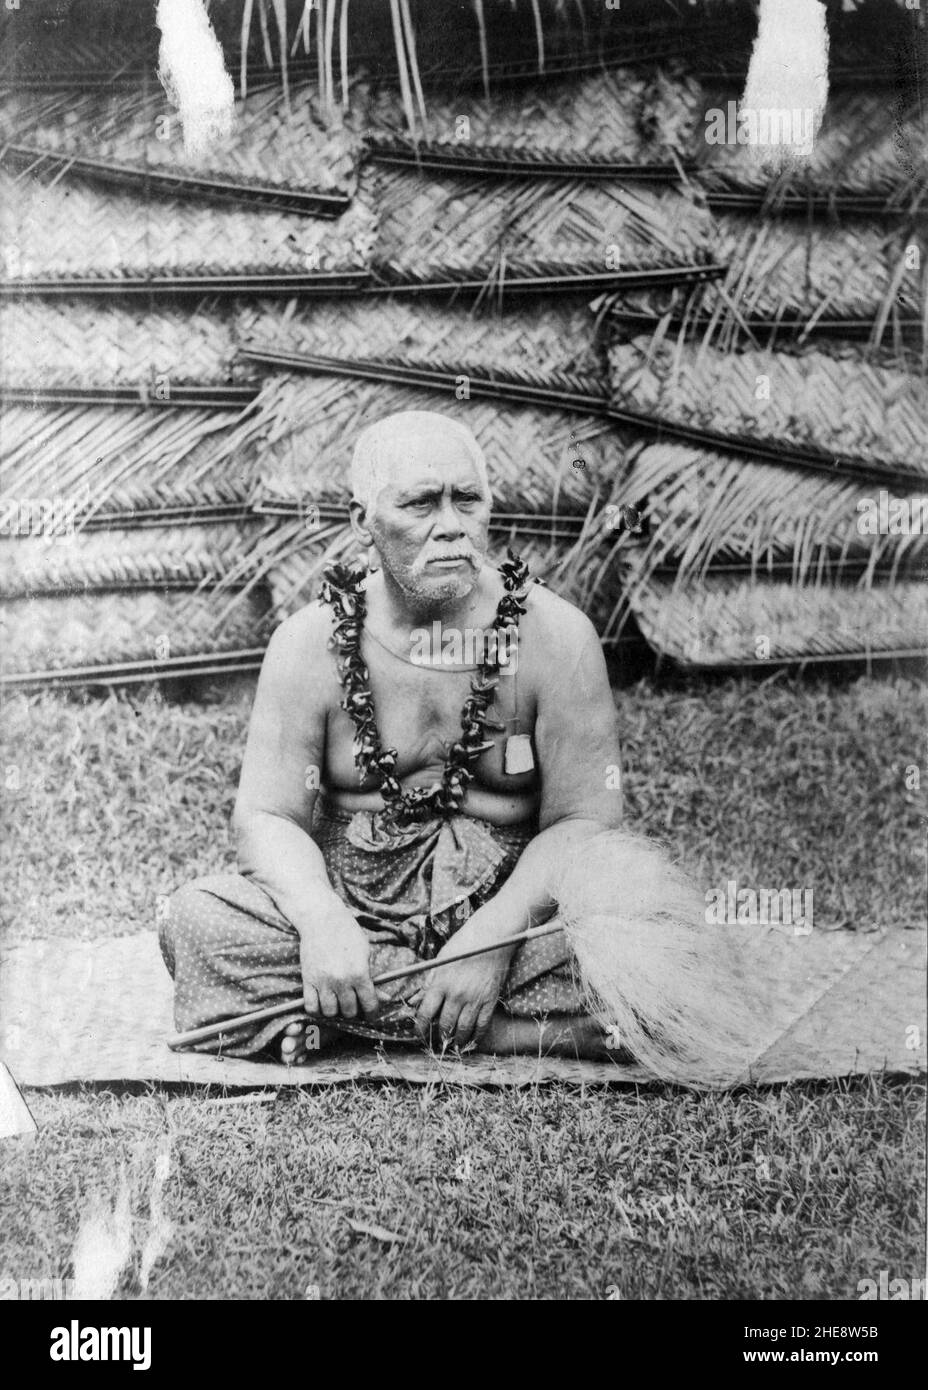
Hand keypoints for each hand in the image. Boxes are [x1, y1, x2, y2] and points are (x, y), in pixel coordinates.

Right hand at [299, 901, 377, 1021]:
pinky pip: (311, 1007)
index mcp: (359, 973)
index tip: (370, 1013)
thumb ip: (371, 978)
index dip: (371, 1013)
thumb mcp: (365, 953)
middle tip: (352, 1003)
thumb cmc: (348, 934)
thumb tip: (383, 998)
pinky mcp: (308, 980)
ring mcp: (323, 981)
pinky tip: (322, 1003)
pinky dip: (317, 1010)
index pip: (369, 1005)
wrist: (323, 919)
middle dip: (353, 1010)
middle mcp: (341, 981)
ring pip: (330, 1013)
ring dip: (335, 1011)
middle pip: (349, 1011)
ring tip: (337, 1002)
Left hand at [412, 909, 516, 1048]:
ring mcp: (474, 999)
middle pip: (444, 1025)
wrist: (492, 937)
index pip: (425, 1013)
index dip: (420, 1028)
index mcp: (441, 982)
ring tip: (453, 1045)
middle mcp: (456, 994)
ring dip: (456, 1041)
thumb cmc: (463, 945)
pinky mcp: (490, 1000)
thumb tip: (417, 1000)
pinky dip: (476, 1036)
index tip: (419, 1034)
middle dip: (438, 1037)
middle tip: (437, 1042)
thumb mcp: (440, 959)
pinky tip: (471, 1040)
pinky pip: (482, 1025)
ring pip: (462, 1029)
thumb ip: (429, 981)